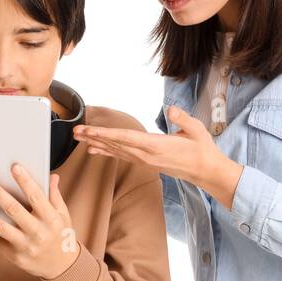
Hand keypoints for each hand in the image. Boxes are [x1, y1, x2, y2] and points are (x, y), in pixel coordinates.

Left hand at [0, 164, 79, 280]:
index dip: (25, 181)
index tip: (14, 167)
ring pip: (1, 227)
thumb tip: (52, 175)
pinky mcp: (16, 256)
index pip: (36, 196)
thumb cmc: (60, 234)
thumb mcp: (63, 215)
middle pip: (14, 210)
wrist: (60, 266)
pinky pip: (0, 241)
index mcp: (51, 219)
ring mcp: (27, 246)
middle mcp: (39, 232)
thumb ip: (54, 196)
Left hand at [75, 106, 244, 208]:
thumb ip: (183, 119)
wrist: (205, 171)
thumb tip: (171, 109)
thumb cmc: (201, 149)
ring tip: (79, 138)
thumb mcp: (197, 130)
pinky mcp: (145, 162)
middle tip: (76, 131)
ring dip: (96, 144)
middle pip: (115, 145)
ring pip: (116, 151)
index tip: (90, 130)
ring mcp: (144, 160)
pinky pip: (121, 156)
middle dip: (94, 137)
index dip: (106, 134)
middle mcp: (146, 155)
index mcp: (156, 146)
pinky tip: (94, 150)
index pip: (126, 138)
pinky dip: (106, 152)